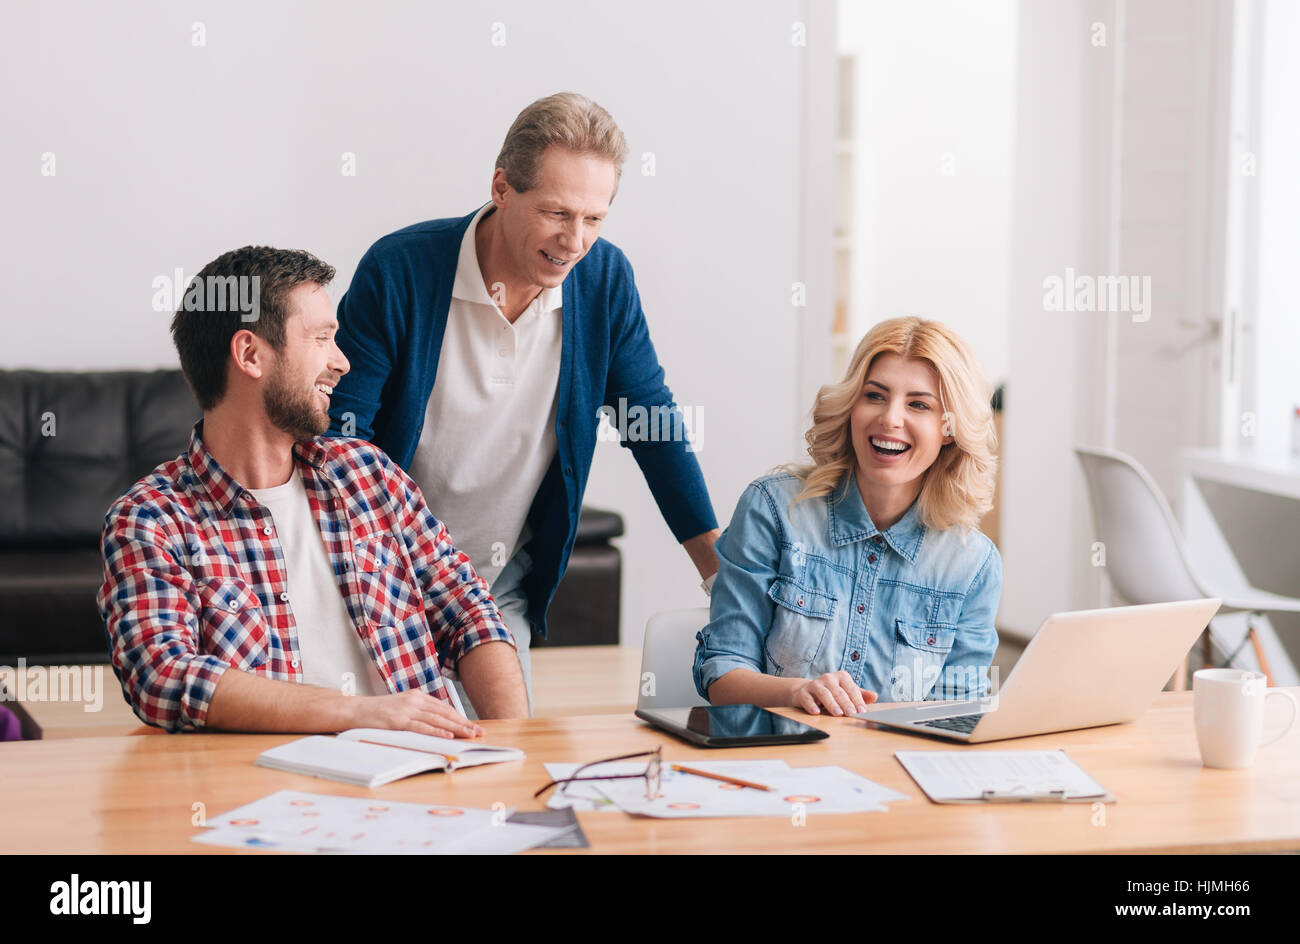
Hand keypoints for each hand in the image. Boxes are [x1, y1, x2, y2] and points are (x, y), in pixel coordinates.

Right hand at [352, 689, 483, 738]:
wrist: (355, 710)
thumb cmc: (377, 712)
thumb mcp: (400, 707)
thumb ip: (417, 712)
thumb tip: (435, 723)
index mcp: (417, 696)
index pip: (444, 708)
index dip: (460, 717)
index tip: (472, 725)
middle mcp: (415, 700)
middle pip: (445, 713)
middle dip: (464, 723)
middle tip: (479, 732)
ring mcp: (407, 710)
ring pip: (437, 720)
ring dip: (456, 728)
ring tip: (470, 735)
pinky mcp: (398, 721)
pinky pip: (421, 727)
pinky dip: (436, 732)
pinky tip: (448, 736)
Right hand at [792, 672, 877, 715]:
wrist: (808, 691)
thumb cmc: (832, 692)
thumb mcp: (847, 692)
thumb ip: (860, 695)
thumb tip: (874, 696)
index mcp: (842, 677)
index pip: (851, 689)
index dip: (857, 700)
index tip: (862, 711)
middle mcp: (828, 678)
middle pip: (839, 692)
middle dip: (846, 703)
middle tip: (851, 713)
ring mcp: (815, 684)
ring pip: (824, 694)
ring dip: (831, 704)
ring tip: (838, 713)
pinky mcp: (803, 692)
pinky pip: (807, 698)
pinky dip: (811, 705)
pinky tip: (816, 712)